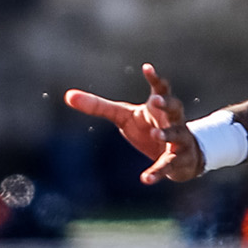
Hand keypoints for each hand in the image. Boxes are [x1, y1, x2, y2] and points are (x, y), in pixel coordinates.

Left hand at [64, 63, 205, 183]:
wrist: (180, 156)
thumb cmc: (148, 129)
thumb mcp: (122, 117)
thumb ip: (98, 106)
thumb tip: (67, 95)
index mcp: (158, 107)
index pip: (160, 88)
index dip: (154, 79)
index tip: (147, 67)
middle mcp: (173, 120)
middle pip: (175, 107)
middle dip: (167, 103)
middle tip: (156, 99)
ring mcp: (179, 139)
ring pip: (177, 134)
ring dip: (166, 133)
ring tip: (155, 133)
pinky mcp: (177, 160)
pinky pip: (168, 165)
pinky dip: (157, 172)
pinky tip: (145, 179)